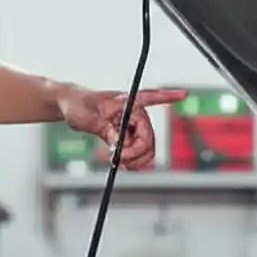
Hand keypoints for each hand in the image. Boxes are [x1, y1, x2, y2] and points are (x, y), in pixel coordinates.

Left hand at [58, 87, 187, 170]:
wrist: (71, 107)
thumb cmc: (79, 105)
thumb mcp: (90, 119)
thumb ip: (107, 131)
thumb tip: (120, 144)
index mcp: (128, 102)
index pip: (152, 97)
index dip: (169, 96)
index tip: (185, 93)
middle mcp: (135, 114)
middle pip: (148, 139)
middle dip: (136, 153)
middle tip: (117, 159)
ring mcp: (133, 126)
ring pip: (146, 149)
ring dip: (134, 159)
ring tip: (116, 161)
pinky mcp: (128, 136)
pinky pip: (138, 152)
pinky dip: (131, 160)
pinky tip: (120, 162)